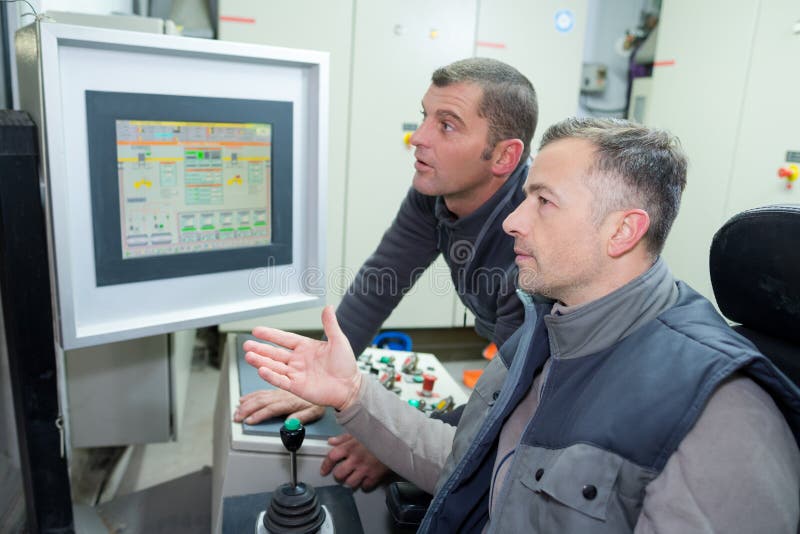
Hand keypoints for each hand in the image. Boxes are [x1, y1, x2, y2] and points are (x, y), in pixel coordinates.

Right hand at [234, 389, 325, 423]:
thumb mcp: (316, 410)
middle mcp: (285, 394)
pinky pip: (265, 392)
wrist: (333, 385)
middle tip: (236, 415)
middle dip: (248, 408)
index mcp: (292, 399)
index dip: (260, 415)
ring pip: (261, 395)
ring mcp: (283, 391)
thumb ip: (302, 417)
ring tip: (237, 408)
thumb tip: (288, 423)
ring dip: (248, 402)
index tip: (249, 421)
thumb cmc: (326, 396)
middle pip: (262, 400)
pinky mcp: (283, 389)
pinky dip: (253, 395)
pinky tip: (246, 398)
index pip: (272, 408)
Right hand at [243, 306, 361, 410]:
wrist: (351, 387)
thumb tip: (328, 307)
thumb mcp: (339, 341)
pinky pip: (281, 380)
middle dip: (260, 349)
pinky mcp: (297, 387)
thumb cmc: (346, 365)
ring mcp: (296, 374)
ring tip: (248, 356)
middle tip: (246, 345)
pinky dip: (271, 376)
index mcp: (306, 347)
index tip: (256, 330)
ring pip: (274, 366)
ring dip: (261, 361)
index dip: (271, 335)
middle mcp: (298, 360)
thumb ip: (330, 325)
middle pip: (274, 353)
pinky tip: (261, 370)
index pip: (284, 339)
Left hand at [320, 434, 389, 490]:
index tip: (324, 471)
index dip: (326, 465)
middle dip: (338, 475)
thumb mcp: (358, 433)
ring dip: (350, 481)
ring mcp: (365, 469)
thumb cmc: (377, 434)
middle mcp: (355, 459)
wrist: (396, 440)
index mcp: (349, 447)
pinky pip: (365, 486)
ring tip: (353, 477)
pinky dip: (364, 485)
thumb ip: (343, 438)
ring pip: (350, 483)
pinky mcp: (375, 476)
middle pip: (339, 474)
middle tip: (341, 473)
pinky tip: (365, 480)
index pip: (331, 457)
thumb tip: (331, 441)